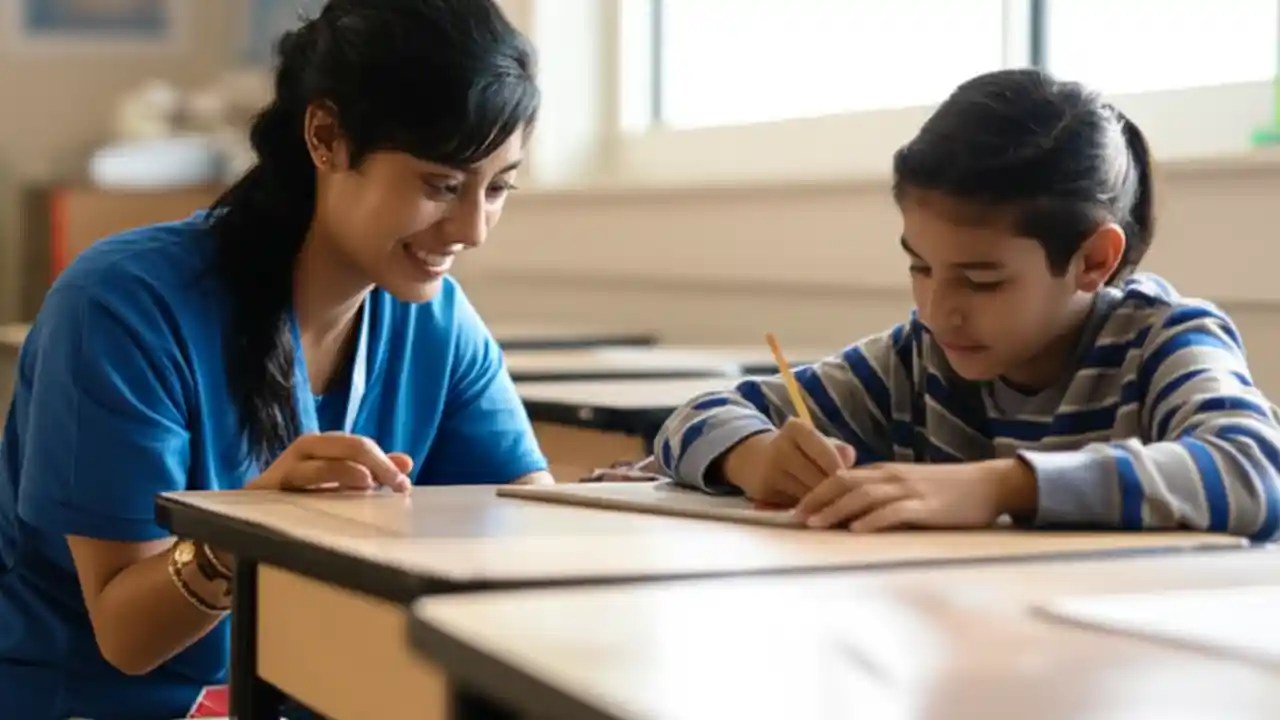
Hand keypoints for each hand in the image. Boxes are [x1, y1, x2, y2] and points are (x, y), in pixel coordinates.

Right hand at [246, 432, 413, 493]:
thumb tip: (406, 462)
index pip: (357, 444)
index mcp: (320, 447)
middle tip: (397, 486)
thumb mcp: (338, 483)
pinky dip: (310, 495)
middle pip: (341, 447)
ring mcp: (280, 474)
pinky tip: (330, 504)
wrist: (244, 524)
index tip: (403, 484)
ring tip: (368, 484)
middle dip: (373, 463)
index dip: (383, 461)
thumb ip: (371, 471)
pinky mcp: (262, 496)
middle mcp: (300, 453)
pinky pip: (288, 493)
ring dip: (344, 473)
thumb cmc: (300, 500)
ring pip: (315, 466)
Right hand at [720, 419, 855, 506]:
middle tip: (846, 501)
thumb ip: (837, 449)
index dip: (842, 472)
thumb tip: (851, 459)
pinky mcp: (762, 491)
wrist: (752, 459)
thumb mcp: (816, 443)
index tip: (852, 483)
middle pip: (818, 477)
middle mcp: (780, 446)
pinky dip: (807, 510)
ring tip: (833, 507)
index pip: (828, 453)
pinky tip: (814, 510)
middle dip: (834, 492)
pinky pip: (794, 505)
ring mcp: (769, 470)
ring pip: (807, 494)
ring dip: (822, 503)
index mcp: (796, 428)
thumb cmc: (795, 451)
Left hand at [794, 458, 1036, 531]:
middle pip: (844, 482)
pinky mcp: (926, 507)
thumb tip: (853, 515)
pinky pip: (894, 512)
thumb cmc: (948, 491)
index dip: (814, 492)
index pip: (840, 478)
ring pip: (863, 496)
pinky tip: (857, 530)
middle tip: (793, 517)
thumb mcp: (909, 487)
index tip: (793, 509)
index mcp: (884, 472)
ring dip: (836, 510)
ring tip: (815, 524)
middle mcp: (891, 477)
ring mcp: (908, 490)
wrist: (989, 484)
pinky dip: (873, 520)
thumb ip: (882, 496)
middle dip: (815, 499)